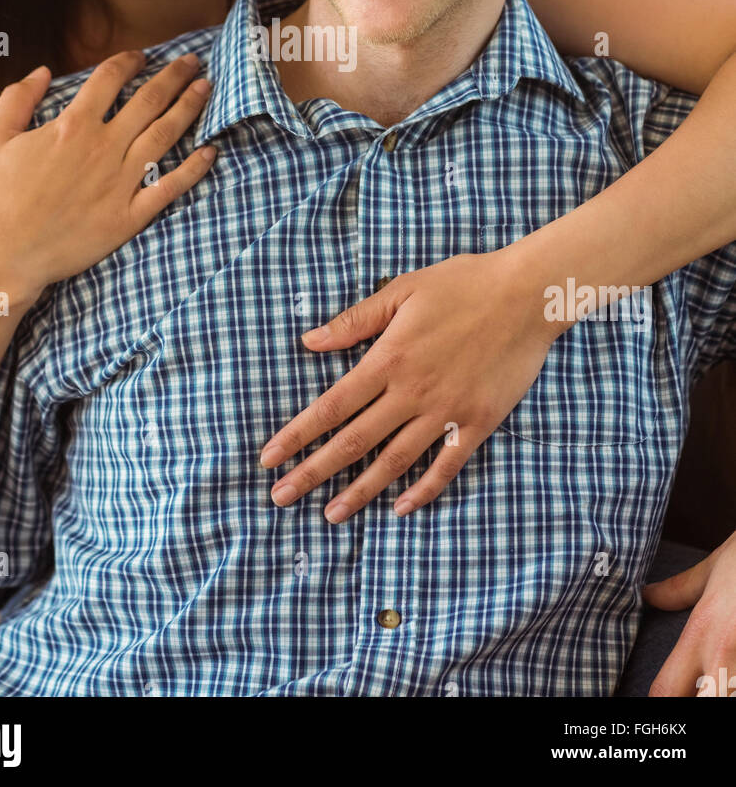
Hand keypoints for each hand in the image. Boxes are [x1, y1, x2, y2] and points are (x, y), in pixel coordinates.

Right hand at [0, 50, 213, 299]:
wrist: (2, 255)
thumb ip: (18, 98)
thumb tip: (44, 71)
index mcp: (72, 125)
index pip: (110, 79)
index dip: (129, 61)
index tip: (142, 56)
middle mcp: (103, 148)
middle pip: (149, 100)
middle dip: (174, 76)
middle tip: (193, 61)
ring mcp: (120, 182)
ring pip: (165, 135)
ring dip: (189, 108)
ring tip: (206, 87)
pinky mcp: (129, 216)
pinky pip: (169, 187)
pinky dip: (193, 169)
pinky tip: (211, 151)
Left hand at [260, 249, 553, 521]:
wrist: (527, 294)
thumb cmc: (463, 284)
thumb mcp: (403, 290)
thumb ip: (355, 321)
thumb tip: (309, 341)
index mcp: (388, 359)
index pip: (331, 406)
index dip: (297, 435)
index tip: (269, 458)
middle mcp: (412, 392)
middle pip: (354, 441)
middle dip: (313, 472)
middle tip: (281, 497)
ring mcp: (446, 411)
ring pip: (394, 460)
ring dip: (360, 491)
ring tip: (331, 513)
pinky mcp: (478, 421)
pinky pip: (446, 464)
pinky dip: (424, 489)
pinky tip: (401, 507)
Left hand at [645, 531, 735, 696]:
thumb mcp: (716, 567)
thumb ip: (679, 589)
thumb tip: (649, 594)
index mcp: (702, 633)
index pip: (664, 690)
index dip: (657, 704)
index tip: (663, 702)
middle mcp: (723, 656)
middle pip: (699, 710)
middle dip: (695, 709)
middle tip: (697, 694)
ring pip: (727, 703)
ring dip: (723, 697)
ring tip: (721, 686)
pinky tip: (735, 682)